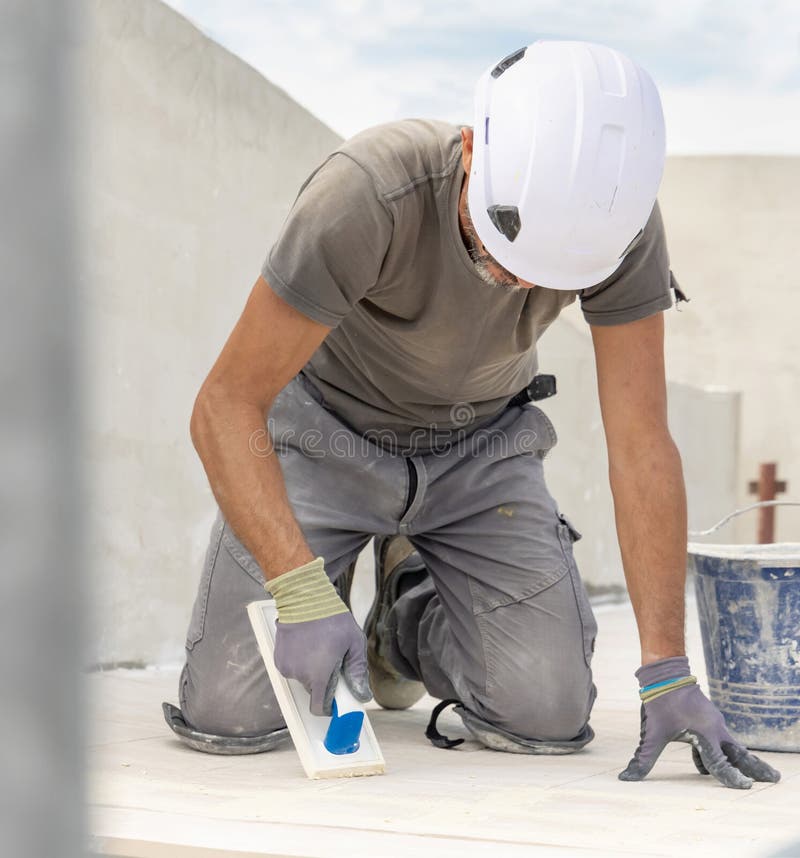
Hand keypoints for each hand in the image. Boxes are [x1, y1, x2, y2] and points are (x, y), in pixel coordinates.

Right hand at [267, 557, 371, 715]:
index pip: (319, 708)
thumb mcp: (354, 643)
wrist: (304, 598)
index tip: (337, 699)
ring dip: (312, 670)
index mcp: (319, 675)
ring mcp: (286, 667)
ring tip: (319, 646)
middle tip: (333, 660)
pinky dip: (300, 661)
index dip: (329, 707)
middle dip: (324, 681)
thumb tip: (362, 696)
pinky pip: (293, 668)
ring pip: (303, 678)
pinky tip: (307, 644)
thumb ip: (358, 672)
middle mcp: (299, 675)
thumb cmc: (332, 618)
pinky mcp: (278, 658)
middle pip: (314, 691)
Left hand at [619, 656, 780, 788]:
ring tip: (754, 772)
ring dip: (743, 760)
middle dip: (755, 768)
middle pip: (740, 754)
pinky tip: (713, 762)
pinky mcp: (709, 717)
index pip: (720, 764)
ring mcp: (714, 722)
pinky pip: (721, 739)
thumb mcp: (651, 734)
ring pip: (733, 745)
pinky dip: (724, 751)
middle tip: (773, 779)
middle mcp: (715, 729)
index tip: (745, 788)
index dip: (731, 778)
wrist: (665, 673)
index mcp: (705, 736)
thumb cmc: (660, 703)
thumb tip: (626, 778)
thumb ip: (643, 759)